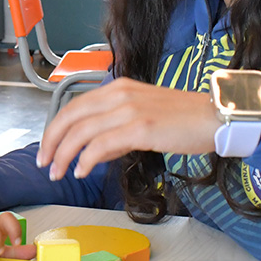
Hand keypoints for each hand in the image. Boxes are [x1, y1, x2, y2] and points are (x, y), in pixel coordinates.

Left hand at [36, 77, 220, 180]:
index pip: (74, 106)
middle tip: (44, 163)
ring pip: (82, 131)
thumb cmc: (184, 120)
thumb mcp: (143, 117)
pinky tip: (82, 170)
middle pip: (71, 116)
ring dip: (65, 154)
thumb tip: (93, 152)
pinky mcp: (141, 126)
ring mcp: (129, 109)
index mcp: (119, 88)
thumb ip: (116, 131)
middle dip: (52, 141)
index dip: (55, 128)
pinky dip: (86, 159)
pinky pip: (102, 143)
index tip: (47, 148)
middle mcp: (120, 94)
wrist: (216, 117)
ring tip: (58, 172)